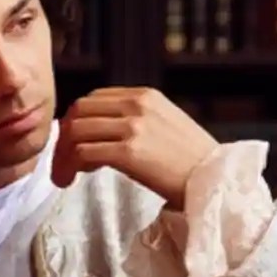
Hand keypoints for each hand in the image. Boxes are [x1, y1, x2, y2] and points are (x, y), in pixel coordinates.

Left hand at [52, 87, 218, 208]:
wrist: (216, 181)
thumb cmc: (192, 161)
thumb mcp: (164, 124)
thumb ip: (134, 119)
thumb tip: (98, 131)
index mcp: (145, 95)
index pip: (93, 99)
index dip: (75, 121)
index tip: (71, 143)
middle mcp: (137, 105)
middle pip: (79, 112)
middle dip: (63, 138)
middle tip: (61, 162)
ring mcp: (133, 127)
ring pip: (76, 132)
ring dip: (62, 155)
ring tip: (64, 176)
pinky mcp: (130, 152)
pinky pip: (83, 153)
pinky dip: (71, 166)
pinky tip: (73, 179)